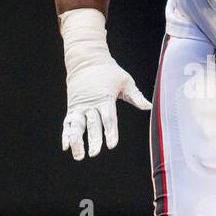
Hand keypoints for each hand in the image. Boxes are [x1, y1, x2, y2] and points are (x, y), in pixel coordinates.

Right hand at [59, 8, 150, 160]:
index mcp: (105, 97)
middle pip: (92, 124)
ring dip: (76, 141)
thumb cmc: (109, 71)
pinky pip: (68, 123)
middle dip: (93, 139)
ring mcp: (80, 106)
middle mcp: (90, 104)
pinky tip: (66, 147)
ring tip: (78, 156)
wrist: (86, 59)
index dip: (110, 132)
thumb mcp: (125, 80)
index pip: (108, 118)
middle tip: (94, 154)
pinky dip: (66, 134)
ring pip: (76, 126)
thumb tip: (149, 107)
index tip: (112, 145)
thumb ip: (136, 96)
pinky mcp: (72, 108)